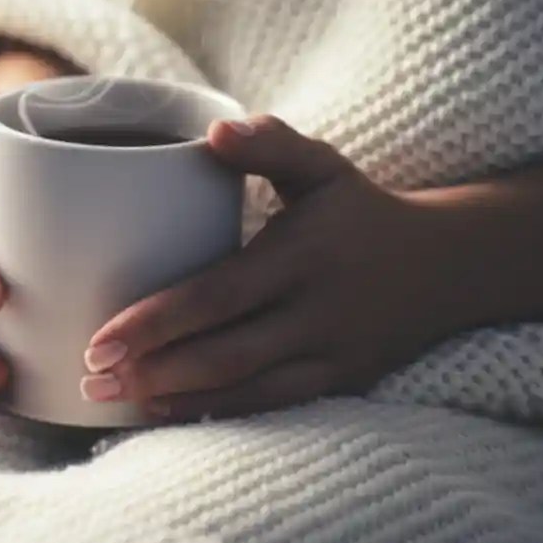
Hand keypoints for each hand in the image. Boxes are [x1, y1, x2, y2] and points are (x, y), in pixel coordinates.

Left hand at [80, 115, 469, 420]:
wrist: (451, 264)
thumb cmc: (361, 209)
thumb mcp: (323, 166)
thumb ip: (270, 145)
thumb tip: (214, 130)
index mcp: (301, 256)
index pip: (217, 296)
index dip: (156, 322)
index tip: (99, 338)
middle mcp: (317, 313)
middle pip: (224, 354)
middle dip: (153, 371)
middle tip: (91, 377)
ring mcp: (332, 355)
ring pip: (246, 390)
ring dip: (177, 399)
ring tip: (114, 400)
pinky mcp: (340, 382)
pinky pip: (273, 405)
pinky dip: (219, 412)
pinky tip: (168, 412)